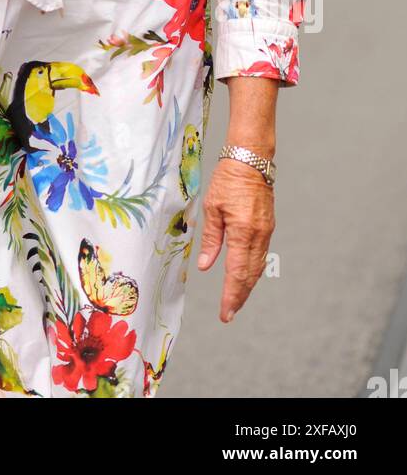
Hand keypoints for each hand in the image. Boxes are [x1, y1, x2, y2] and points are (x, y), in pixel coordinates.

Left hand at [196, 158, 274, 321]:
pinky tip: (246, 277)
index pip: (236, 272)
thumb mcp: (212, 207)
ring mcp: (266, 232)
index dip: (230, 295)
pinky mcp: (268, 227)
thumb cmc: (227, 179)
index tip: (225, 313)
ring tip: (235, 300)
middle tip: (229, 314)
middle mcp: (258, 235)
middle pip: (250, 275)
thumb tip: (205, 265)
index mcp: (242, 231)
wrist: (251, 160)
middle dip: (239, 296)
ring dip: (247, 286)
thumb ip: (211, 239)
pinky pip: (261, 256)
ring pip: (258, 267)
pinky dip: (253, 271)